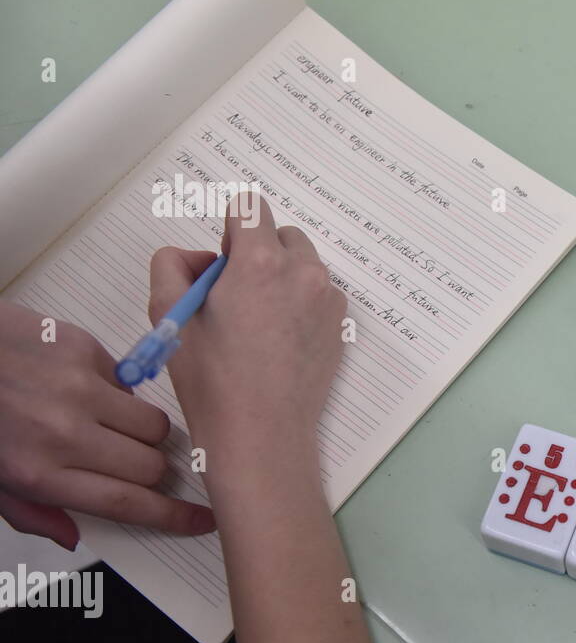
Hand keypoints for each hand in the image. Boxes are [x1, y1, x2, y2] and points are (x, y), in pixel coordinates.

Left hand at [0, 300, 215, 548]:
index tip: (201, 519)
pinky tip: (77, 387)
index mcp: (40, 474)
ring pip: (154, 424)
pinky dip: (113, 391)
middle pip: (153, 465)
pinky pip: (128, 382)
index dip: (174, 516)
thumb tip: (72, 537)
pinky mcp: (84, 351)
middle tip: (129, 464)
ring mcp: (79, 389)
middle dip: (151, 471)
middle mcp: (66, 434)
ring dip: (140, 432)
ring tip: (107, 424)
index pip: (130, 504)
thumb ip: (28, 512)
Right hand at [149, 193, 345, 474]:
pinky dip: (300, 304)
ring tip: (255, 323)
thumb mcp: (169, 313)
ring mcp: (328, 300)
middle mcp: (304, 273)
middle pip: (281, 235)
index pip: (250, 207)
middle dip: (256, 254)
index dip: (229, 230)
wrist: (261, 435)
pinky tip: (277, 341)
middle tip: (232, 298)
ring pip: (303, 266)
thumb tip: (200, 258)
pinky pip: (318, 296)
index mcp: (261, 262)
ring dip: (280, 278)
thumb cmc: (212, 380)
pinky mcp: (341, 326)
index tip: (221, 265)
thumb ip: (173, 264)